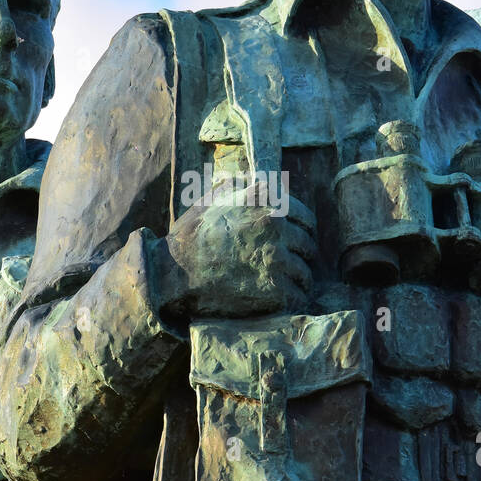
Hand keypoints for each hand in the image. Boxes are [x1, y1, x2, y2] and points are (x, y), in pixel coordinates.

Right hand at [150, 180, 316, 322]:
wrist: (173, 272)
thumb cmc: (190, 236)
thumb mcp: (211, 199)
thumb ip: (236, 187)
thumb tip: (248, 180)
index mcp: (266, 200)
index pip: (305, 218)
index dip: (303, 232)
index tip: (298, 242)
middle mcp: (276, 224)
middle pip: (308, 246)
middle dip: (302, 257)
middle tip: (295, 267)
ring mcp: (277, 256)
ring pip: (304, 272)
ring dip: (299, 281)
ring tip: (292, 287)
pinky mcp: (275, 288)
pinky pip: (297, 295)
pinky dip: (293, 300)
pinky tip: (285, 301)